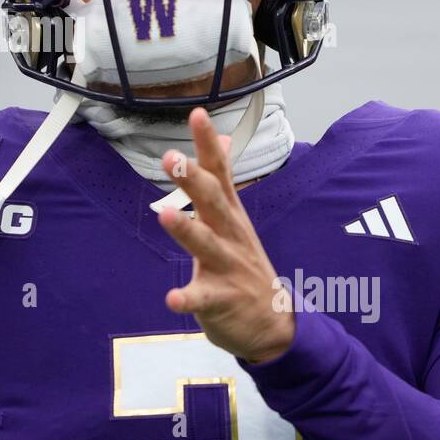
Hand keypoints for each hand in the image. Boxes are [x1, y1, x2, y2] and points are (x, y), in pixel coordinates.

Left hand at [157, 107, 294, 363]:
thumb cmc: (244, 265)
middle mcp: (230, 235)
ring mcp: (227, 267)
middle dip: (193, 179)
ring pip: (206, 245)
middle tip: (171, 157)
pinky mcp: (221, 300)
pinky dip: (187, 299)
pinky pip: (202, 299)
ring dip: (187, 231)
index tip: (196, 114)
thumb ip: (222, 180)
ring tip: (164, 216)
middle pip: (212, 202)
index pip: (219, 173)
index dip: (207, 145)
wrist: (274, 325)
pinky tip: (172, 298)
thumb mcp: (235, 218)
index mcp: (229, 215)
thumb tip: (221, 139)